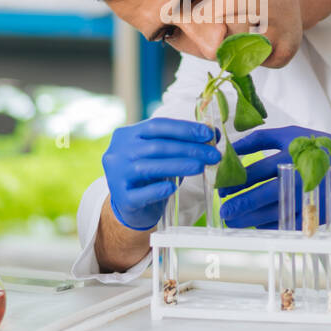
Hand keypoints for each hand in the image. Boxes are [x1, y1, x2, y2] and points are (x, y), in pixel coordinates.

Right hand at [103, 117, 220, 231]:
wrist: (131, 206)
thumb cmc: (150, 175)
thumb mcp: (162, 155)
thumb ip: (181, 143)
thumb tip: (212, 134)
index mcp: (127, 135)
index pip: (157, 125)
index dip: (184, 128)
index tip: (208, 134)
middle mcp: (118, 152)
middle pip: (156, 146)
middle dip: (189, 149)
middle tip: (213, 154)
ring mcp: (117, 175)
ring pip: (148, 167)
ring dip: (178, 165)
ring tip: (201, 166)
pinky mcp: (122, 198)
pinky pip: (141, 194)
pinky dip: (158, 190)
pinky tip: (173, 188)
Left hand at [215, 125, 330, 228]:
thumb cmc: (318, 146)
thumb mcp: (289, 134)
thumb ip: (259, 139)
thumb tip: (230, 146)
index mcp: (289, 156)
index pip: (254, 171)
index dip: (234, 182)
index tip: (221, 188)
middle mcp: (297, 177)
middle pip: (261, 195)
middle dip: (239, 205)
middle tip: (223, 211)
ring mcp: (307, 198)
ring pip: (272, 213)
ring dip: (250, 220)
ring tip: (234, 222)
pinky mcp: (316, 213)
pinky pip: (288, 224)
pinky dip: (270, 226)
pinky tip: (257, 225)